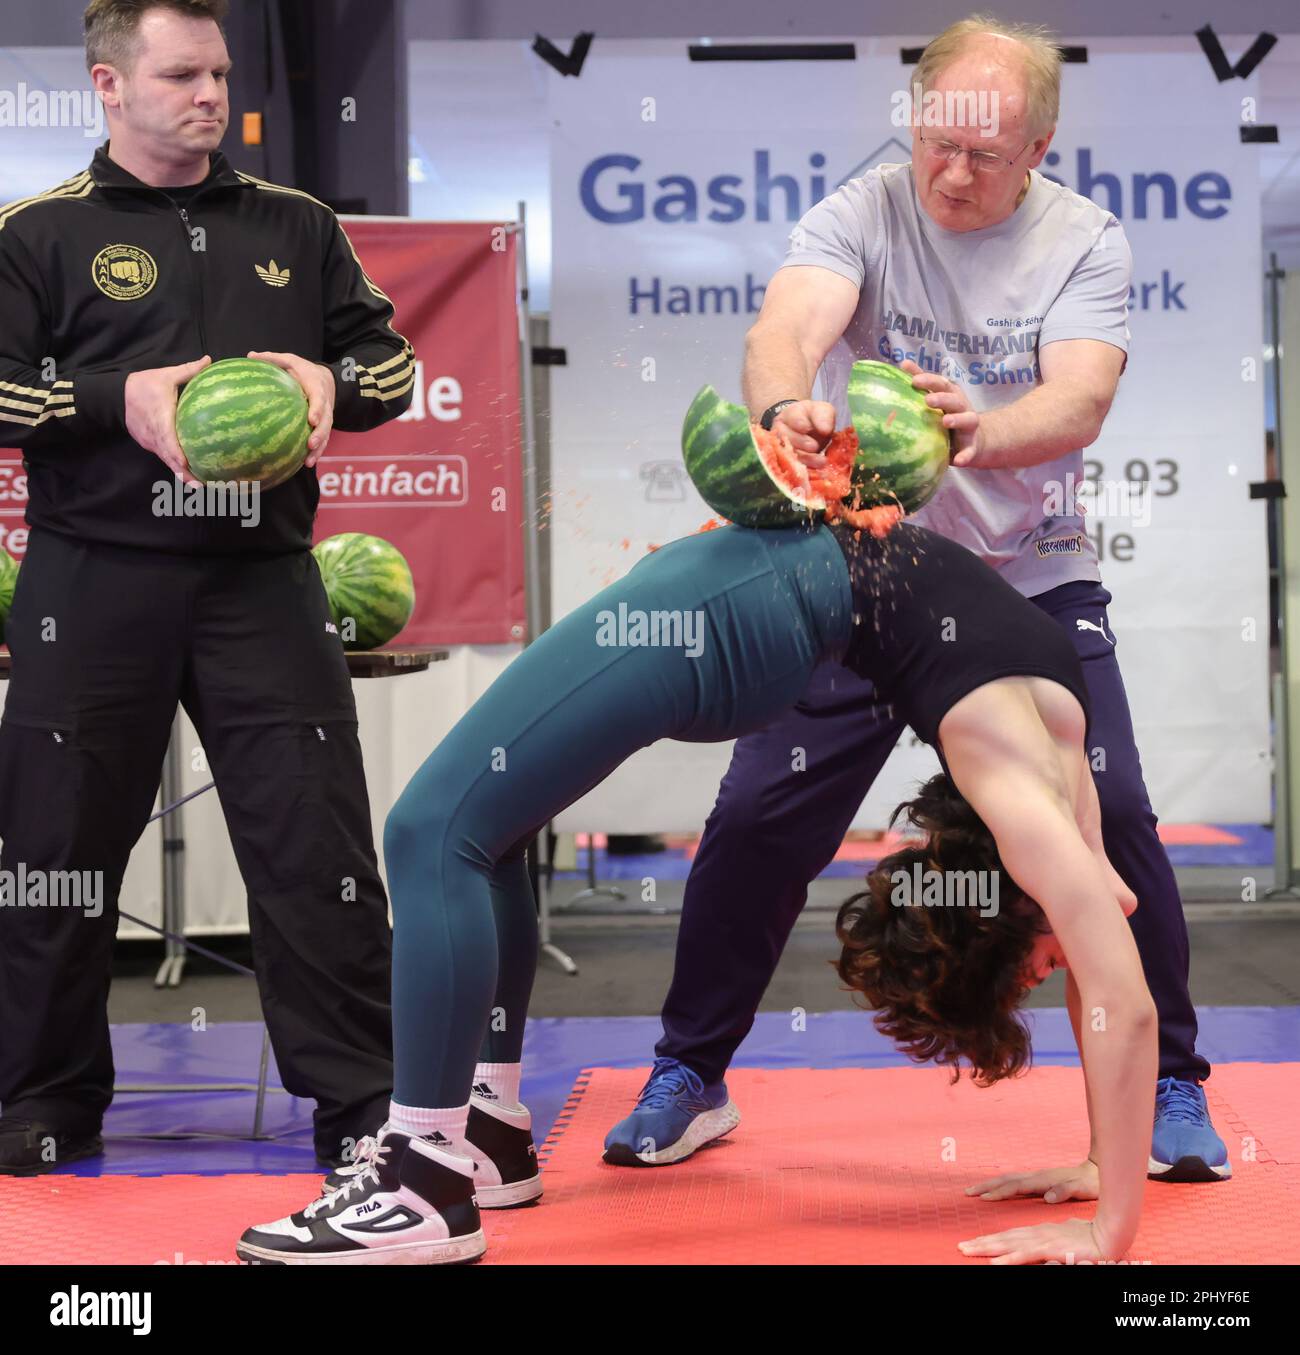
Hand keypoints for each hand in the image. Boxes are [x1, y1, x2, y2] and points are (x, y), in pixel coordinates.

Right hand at [124, 355, 210, 482]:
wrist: (116, 395)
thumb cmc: (144, 385)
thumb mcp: (165, 375)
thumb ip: (188, 371)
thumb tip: (209, 361)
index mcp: (159, 417)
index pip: (167, 438)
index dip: (176, 453)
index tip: (187, 464)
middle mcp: (154, 434)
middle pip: (168, 458)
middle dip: (183, 473)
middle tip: (200, 485)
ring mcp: (150, 442)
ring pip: (167, 460)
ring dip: (181, 473)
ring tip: (199, 485)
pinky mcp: (150, 444)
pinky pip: (164, 457)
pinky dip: (176, 466)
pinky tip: (192, 474)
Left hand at [246, 350, 334, 465]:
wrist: (327, 381)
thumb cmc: (304, 371)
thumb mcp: (291, 360)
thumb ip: (273, 359)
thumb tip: (250, 355)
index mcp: (317, 387)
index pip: (319, 399)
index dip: (317, 410)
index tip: (311, 419)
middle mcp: (324, 405)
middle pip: (326, 422)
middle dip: (320, 435)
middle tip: (310, 444)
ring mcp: (325, 418)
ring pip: (325, 435)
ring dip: (319, 449)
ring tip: (309, 462)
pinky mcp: (322, 427)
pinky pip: (321, 442)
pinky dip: (315, 453)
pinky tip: (305, 464)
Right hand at [768, 399, 837, 466]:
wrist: (807, 431)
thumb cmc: (815, 419)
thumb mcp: (822, 411)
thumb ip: (824, 417)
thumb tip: (825, 429)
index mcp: (790, 415)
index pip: (792, 417)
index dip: (798, 423)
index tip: (807, 427)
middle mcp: (781, 430)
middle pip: (785, 437)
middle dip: (800, 442)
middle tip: (814, 446)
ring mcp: (780, 447)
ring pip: (787, 454)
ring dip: (804, 459)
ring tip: (821, 462)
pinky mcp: (785, 462)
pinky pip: (791, 468)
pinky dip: (804, 470)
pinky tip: (815, 471)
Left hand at [899, 359, 980, 466]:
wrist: (976, 439)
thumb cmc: (950, 414)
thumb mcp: (938, 397)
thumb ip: (923, 382)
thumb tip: (903, 363)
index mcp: (951, 395)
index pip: (941, 384)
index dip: (929, 380)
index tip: (914, 379)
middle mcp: (962, 408)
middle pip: (955, 399)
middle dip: (943, 398)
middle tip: (928, 399)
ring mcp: (969, 427)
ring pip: (967, 420)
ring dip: (957, 420)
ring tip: (945, 422)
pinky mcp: (972, 447)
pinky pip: (970, 451)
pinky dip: (965, 455)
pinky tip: (958, 461)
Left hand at [958, 1217, 1106, 1264]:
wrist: (1110, 1234)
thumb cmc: (1089, 1237)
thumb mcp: (1064, 1239)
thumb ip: (1050, 1242)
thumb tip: (1043, 1250)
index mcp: (1038, 1231)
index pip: (1009, 1235)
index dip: (990, 1239)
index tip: (972, 1243)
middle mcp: (1036, 1233)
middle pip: (1004, 1238)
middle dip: (981, 1243)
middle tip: (960, 1247)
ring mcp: (1042, 1239)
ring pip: (1009, 1244)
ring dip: (987, 1248)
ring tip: (968, 1251)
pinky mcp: (1051, 1248)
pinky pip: (1026, 1254)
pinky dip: (1009, 1259)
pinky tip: (995, 1264)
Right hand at [965, 1158, 1098, 1203]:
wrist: (1096, 1171)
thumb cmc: (1089, 1183)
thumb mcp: (1081, 1189)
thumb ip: (1064, 1191)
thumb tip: (1047, 1196)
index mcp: (1043, 1180)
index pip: (1016, 1186)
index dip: (1000, 1192)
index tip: (984, 1198)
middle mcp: (1036, 1176)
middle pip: (1006, 1179)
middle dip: (986, 1185)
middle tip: (967, 1192)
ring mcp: (1036, 1176)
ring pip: (1007, 1179)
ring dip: (989, 1184)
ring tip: (973, 1190)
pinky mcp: (1038, 1180)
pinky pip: (1014, 1182)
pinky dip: (1000, 1185)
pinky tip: (994, 1190)